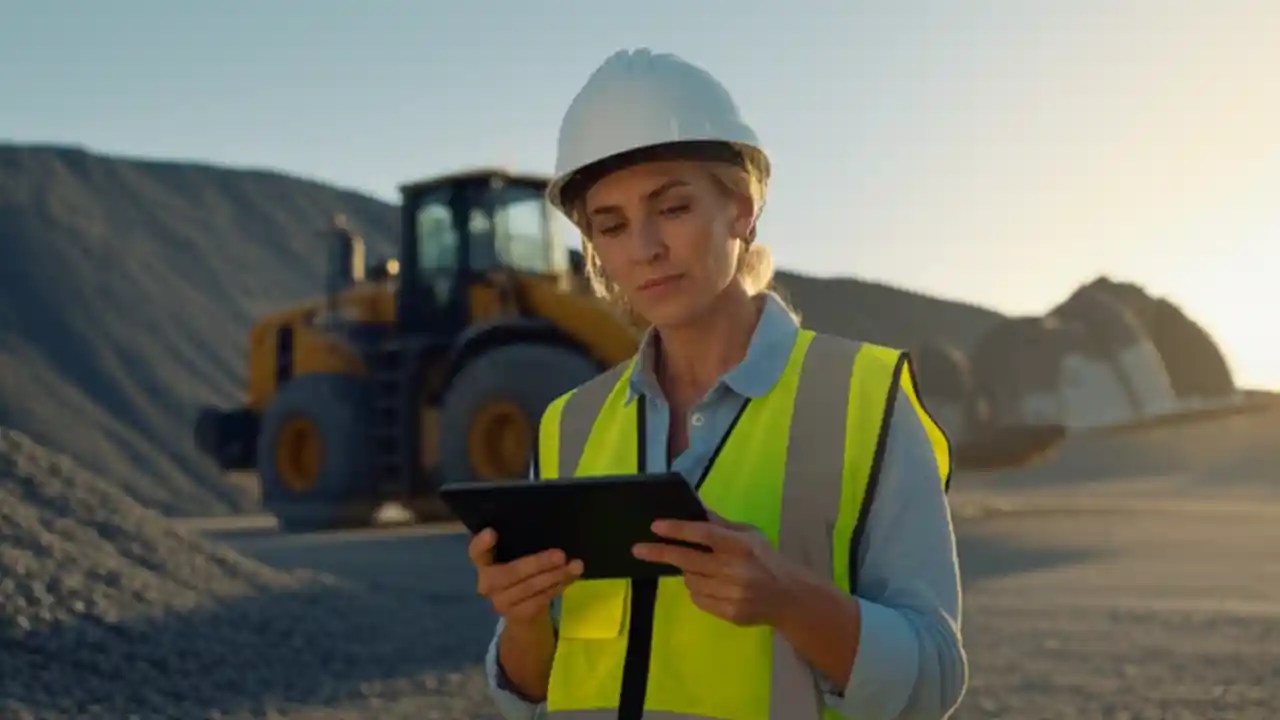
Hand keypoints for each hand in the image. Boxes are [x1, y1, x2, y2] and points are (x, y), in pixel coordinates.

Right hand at [469, 527, 583, 626]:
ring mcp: (499, 602)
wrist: (524, 614)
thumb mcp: (520, 557)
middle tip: (560, 555)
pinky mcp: (515, 616)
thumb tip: (555, 529)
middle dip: (538, 563)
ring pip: (529, 588)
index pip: (476, 553)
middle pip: (510, 572)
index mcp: (484, 563)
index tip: (491, 532)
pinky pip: (537, 601)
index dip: (481, 544)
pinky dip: (556, 588)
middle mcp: (486, 583)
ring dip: (555, 576)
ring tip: (574, 566)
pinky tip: (568, 579)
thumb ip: (525, 545)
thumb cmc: (522, 576)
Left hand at [631, 511, 795, 626]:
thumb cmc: (766, 559)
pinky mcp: (728, 612)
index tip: (655, 526)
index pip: (703, 533)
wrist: (788, 597)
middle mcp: (733, 569)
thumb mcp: (749, 534)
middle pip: (688, 560)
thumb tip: (695, 509)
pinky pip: (698, 599)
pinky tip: (710, 585)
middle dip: (660, 553)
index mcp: (739, 545)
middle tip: (638, 549)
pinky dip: (698, 590)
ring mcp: (730, 593)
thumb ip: (721, 524)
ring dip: (688, 573)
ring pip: (691, 581)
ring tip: (703, 569)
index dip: (677, 529)